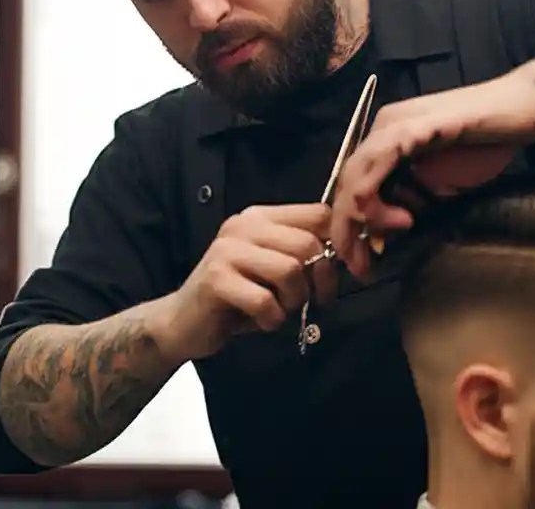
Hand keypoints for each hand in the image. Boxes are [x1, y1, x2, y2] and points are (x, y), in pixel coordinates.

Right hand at [156, 203, 331, 361]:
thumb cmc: (237, 297)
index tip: (346, 271)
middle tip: (312, 301)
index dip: (340, 243)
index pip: (318, 213)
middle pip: (307, 243)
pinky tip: (262, 321)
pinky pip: (265, 300)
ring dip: (294, 301)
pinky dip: (272, 319)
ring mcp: (226, 251)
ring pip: (289, 270)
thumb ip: (303, 254)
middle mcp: (243, 226)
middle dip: (320, 280)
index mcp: (261, 217)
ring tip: (280, 310)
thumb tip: (351, 252)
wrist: (183, 321)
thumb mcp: (273, 269)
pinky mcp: (216, 279)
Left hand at [328, 74, 534, 277]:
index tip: (362, 261)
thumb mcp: (439, 183)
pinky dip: (378, 197)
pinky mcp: (413, 125)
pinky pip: (378, 163)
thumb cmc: (489, 144)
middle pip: (345, 184)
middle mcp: (382, 127)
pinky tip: (399, 219)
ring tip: (374, 251)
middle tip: (360, 269)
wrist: (524, 108)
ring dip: (357, 221)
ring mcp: (394, 123)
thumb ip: (409, 203)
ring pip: (354, 177)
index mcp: (386, 138)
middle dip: (347, 232)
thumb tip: (381, 237)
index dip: (349, 226)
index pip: (352, 185)